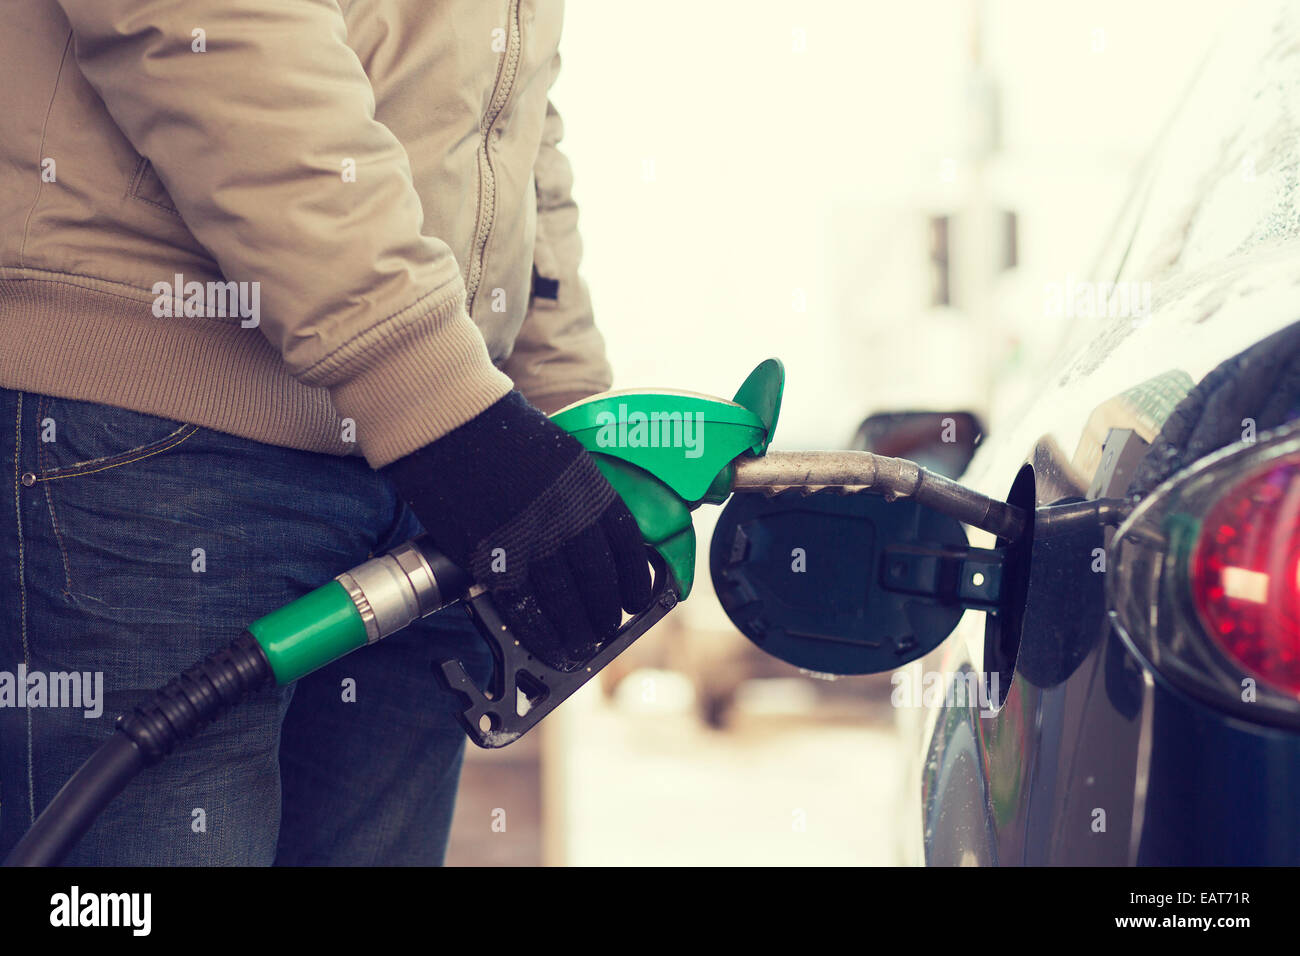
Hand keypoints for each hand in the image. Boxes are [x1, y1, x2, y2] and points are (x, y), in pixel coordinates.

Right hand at [381, 390, 651, 668]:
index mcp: (589, 488)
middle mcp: (568, 517)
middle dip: (605, 610)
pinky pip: (524, 606)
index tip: (635, 597)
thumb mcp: (558, 454)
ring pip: (565, 600)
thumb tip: (587, 528)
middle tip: (606, 628)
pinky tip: (547, 643)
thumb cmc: (499, 429)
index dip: (633, 577)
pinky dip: (539, 630)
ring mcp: (531, 540)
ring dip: (577, 628)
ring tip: (581, 644)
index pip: (624, 544)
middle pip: (598, 579)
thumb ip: (576, 493)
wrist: (449, 421)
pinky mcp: (493, 558)